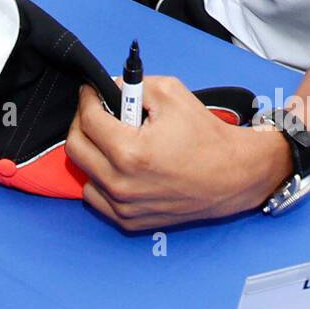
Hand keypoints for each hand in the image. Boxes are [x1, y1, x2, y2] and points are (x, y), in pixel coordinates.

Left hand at [64, 76, 292, 231]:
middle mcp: (121, 184)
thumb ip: (132, 86)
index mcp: (130, 152)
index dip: (87, 98)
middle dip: (82, 121)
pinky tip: (118, 165)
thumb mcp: (171, 94)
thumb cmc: (206, 135)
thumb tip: (108, 88)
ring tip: (111, 139)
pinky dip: (100, 179)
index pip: (88, 119)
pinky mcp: (129, 221)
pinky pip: (95, 197)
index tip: (91, 91)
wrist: (234, 175)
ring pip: (83, 173)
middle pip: (75, 147)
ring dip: (91, 151)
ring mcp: (124, 207)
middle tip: (95, 110)